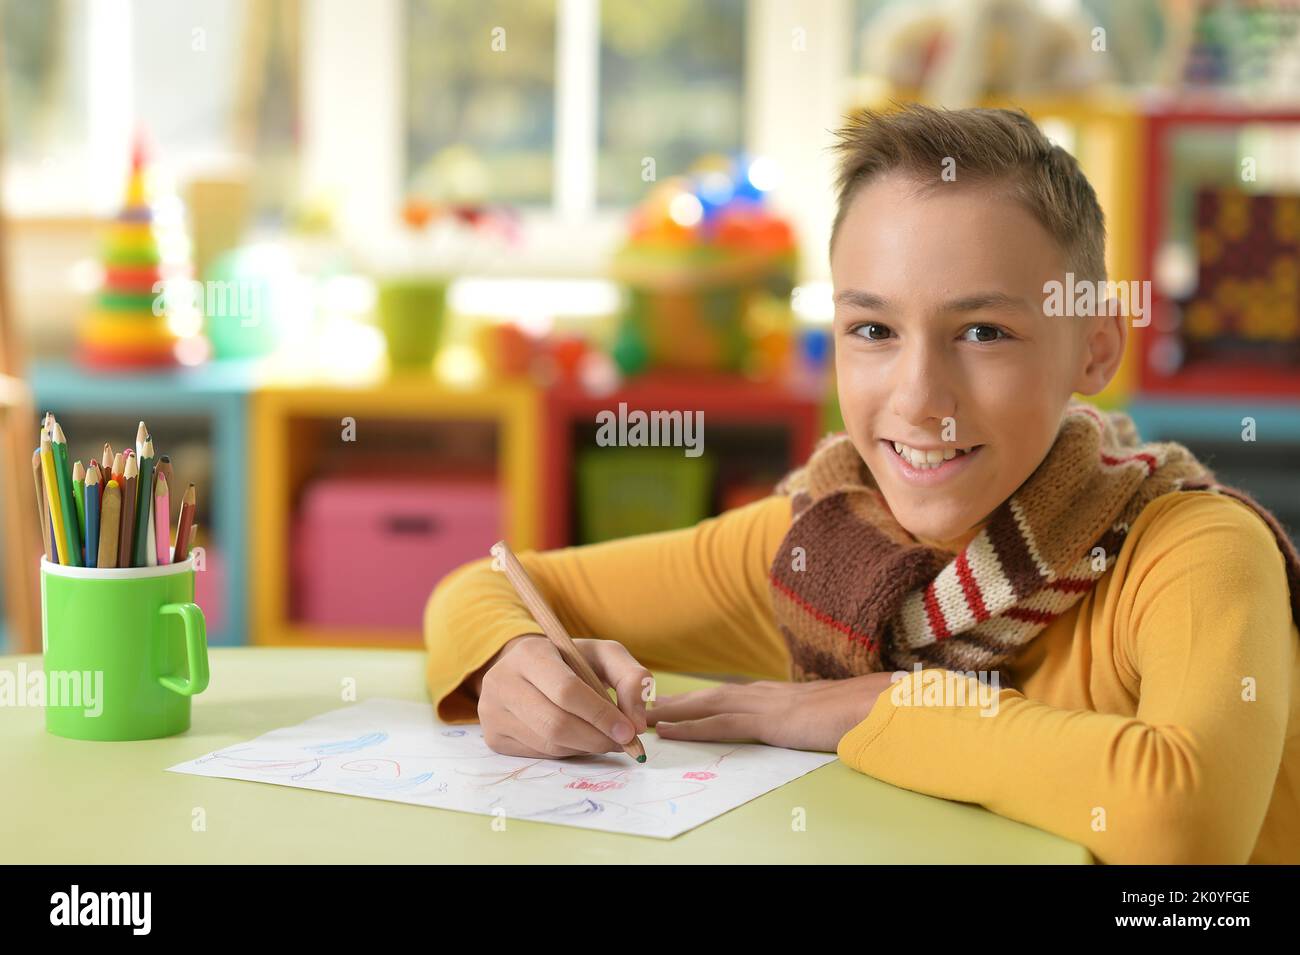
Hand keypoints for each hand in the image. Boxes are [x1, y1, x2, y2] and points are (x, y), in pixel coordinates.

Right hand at [476, 635, 652, 758]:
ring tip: (603, 737)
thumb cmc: (571, 662)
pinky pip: (538, 755)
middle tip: (622, 742)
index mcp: (530, 653)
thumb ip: (631, 678)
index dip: (601, 715)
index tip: (629, 731)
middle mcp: (502, 681)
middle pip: (556, 724)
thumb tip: (638, 723)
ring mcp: (492, 711)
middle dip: (597, 738)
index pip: (566, 691)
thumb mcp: (604, 656)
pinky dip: (567, 752)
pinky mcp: (493, 737)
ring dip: (585, 747)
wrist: (528, 670)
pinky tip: (577, 738)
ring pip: (549, 745)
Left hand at [647, 672, 894, 751]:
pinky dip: (690, 728)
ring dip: (671, 711)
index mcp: (777, 694)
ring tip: (641, 717)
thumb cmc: (860, 712)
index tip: (674, 705)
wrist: (878, 705)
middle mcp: (765, 693)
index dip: (700, 702)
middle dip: (674, 702)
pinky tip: (669, 733)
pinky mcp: (767, 720)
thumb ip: (808, 721)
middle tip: (640, 706)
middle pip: (708, 696)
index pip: (729, 696)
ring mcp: (765, 704)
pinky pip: (719, 724)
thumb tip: (804, 728)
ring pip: (704, 706)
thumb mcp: (826, 717)